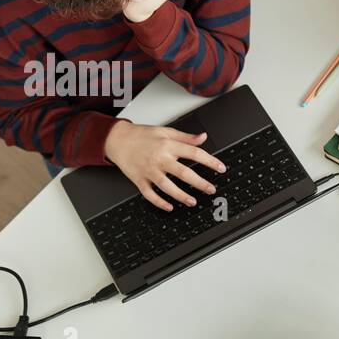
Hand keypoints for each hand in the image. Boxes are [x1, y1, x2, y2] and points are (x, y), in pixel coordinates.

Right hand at [102, 120, 225, 211]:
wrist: (117, 139)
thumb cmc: (142, 135)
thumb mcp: (165, 131)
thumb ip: (185, 137)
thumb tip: (203, 137)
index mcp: (168, 145)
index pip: (194, 153)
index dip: (210, 161)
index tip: (221, 168)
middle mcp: (159, 159)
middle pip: (183, 173)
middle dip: (199, 183)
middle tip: (211, 189)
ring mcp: (149, 170)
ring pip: (167, 186)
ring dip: (181, 196)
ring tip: (192, 201)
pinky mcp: (139, 179)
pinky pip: (149, 194)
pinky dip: (159, 202)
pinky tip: (169, 207)